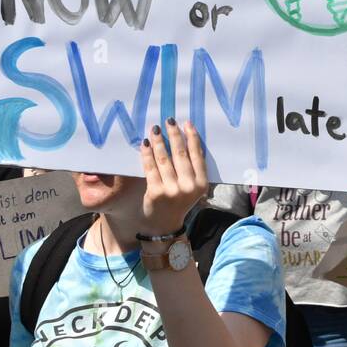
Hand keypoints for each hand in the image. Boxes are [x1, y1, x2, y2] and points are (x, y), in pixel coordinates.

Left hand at [139, 119, 208, 237]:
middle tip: (169, 121)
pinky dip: (147, 153)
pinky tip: (145, 143)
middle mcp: (188, 187)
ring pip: (164, 159)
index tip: (186, 123)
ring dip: (159, 141)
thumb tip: (185, 139)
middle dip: (174, 134)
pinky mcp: (156, 192)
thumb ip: (192, 169)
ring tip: (154, 129)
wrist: (164, 225)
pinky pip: (150, 167)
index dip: (191, 137)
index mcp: (201, 184)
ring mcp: (172, 190)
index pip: (197, 155)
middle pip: (180, 154)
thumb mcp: (192, 188)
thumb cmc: (178, 202)